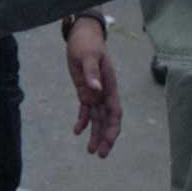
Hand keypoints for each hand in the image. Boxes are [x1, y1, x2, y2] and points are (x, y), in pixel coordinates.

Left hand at [65, 16, 121, 157]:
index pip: (114, 112)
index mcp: (110, 86)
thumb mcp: (88, 56)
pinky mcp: (85, 90)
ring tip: (90, 150)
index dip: (112, 129)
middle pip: (107, 120)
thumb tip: (96, 90)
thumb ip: (92, 73)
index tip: (108, 142)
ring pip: (97, 118)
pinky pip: (85, 110)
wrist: (82, 35)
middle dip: (105, 137)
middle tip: (99, 155)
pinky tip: (76, 131)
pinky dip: (82, 121)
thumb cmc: (87, 43)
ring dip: (95, 134)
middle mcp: (104, 92)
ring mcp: (95, 92)